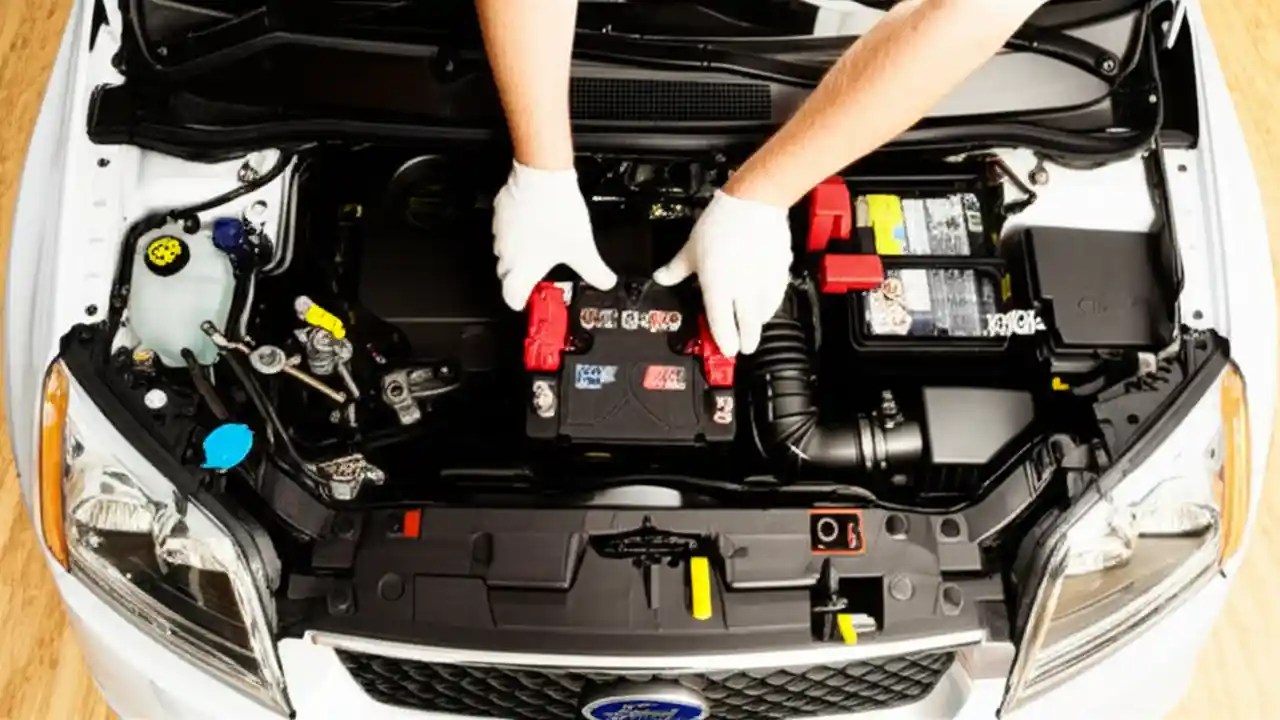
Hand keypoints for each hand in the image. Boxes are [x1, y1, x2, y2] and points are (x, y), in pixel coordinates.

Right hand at [493, 161, 616, 309]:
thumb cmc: (556, 213)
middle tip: (541, 272)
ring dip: (519, 253)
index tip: (531, 299)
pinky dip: (516, 232)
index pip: (511, 298)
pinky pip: (504, 230)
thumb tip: (605, 282)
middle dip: (523, 277)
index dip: (521, 302)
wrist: (543, 176)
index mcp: (521, 269)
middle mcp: (506, 254)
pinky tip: (535, 224)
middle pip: (507, 277)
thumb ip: (594, 271)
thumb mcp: (583, 248)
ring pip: (505, 252)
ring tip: (541, 245)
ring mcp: (500, 233)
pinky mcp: (500, 213)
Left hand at [654, 191, 791, 355]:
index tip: (727, 349)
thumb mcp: (690, 247)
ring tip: (755, 324)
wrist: (754, 203)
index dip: (725, 341)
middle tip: (745, 347)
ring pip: (764, 312)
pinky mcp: (779, 271)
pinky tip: (768, 302)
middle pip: (748, 326)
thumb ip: (676, 268)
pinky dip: (772, 302)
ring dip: (759, 322)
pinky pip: (777, 295)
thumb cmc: (721, 223)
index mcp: (718, 287)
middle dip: (747, 340)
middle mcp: (742, 290)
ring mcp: (763, 282)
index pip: (721, 324)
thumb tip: (661, 277)